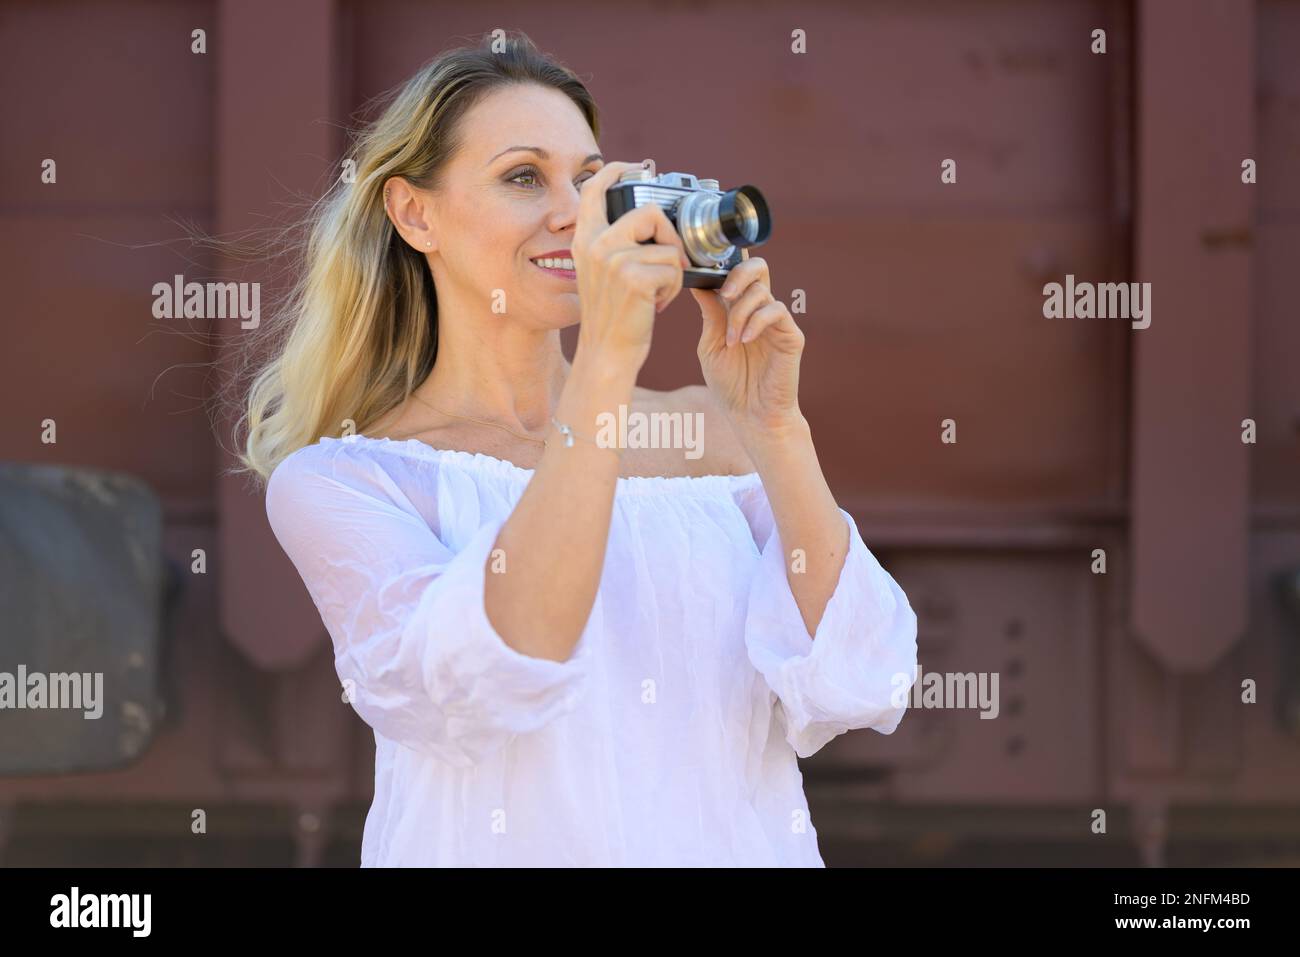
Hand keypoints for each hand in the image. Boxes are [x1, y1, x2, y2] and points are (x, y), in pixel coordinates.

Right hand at [572, 160, 690, 374]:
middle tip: (669, 261)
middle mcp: (596, 245)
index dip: (616, 170)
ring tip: (656, 293)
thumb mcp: (602, 272)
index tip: (639, 168)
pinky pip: (673, 269)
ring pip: (667, 247)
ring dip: (671, 274)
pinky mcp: (634, 278)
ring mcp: (614, 260)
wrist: (606, 353)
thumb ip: (615, 244)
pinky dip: (673, 289)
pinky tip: (656, 304)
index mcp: (585, 239)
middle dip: (670, 237)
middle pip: (649, 212)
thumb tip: (651, 219)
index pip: (593, 189)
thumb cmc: (612, 316)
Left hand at [690, 252, 804, 435]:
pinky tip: (745, 341)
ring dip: (740, 313)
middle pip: (758, 268)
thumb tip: (699, 282)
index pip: (737, 274)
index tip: (705, 268)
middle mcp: (759, 311)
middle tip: (724, 294)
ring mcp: (776, 322)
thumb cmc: (730, 385)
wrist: (751, 416)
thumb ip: (710, 314)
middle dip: (738, 273)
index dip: (725, 263)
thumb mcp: (710, 346)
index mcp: (738, 310)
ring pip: (761, 292)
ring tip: (732, 342)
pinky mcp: (791, 335)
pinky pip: (776, 311)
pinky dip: (756, 322)